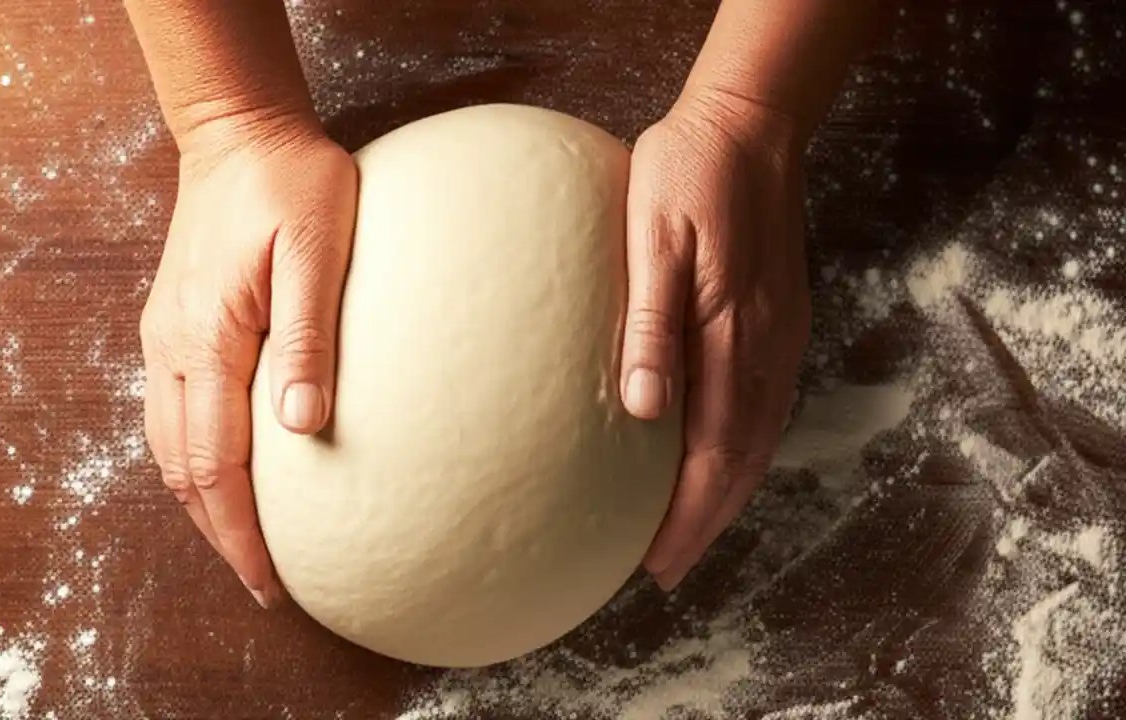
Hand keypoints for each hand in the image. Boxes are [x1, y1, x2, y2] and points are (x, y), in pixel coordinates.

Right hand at [139, 112, 356, 607]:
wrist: (237, 132)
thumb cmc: (289, 184)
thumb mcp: (316, 252)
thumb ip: (309, 338)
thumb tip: (303, 428)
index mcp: (206, 341)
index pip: (215, 466)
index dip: (241, 534)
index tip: (270, 584)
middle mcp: (171, 349)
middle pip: (184, 471)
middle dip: (221, 535)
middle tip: (266, 583)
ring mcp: (164, 338)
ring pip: (170, 448)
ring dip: (204, 503)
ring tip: (246, 542)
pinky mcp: (172, 326)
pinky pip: (173, 414)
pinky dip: (196, 460)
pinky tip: (227, 472)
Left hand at [621, 90, 810, 590]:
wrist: (750, 124)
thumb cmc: (685, 173)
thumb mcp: (654, 238)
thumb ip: (651, 323)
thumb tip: (644, 410)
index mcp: (734, 333)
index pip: (713, 451)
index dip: (686, 515)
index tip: (654, 564)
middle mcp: (767, 346)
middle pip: (742, 460)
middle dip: (704, 521)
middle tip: (663, 570)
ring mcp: (780, 335)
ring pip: (757, 440)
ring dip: (723, 493)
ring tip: (687, 531)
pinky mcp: (780, 320)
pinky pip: (763, 406)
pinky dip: (740, 451)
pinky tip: (715, 460)